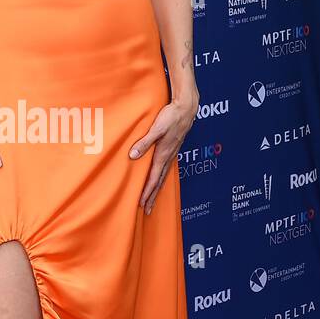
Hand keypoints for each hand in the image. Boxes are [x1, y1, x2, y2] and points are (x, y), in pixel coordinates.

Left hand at [129, 86, 199, 214]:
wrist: (187, 108)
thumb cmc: (171, 116)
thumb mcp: (156, 128)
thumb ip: (144, 142)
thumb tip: (132, 156)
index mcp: (163, 154)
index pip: (154, 178)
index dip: (147, 192)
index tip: (141, 204)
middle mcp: (169, 157)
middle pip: (160, 182)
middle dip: (152, 197)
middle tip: (147, 210)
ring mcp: (172, 154)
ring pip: (164, 176)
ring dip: (157, 190)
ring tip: (152, 200)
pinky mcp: (173, 149)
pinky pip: (167, 169)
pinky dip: (162, 179)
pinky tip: (160, 180)